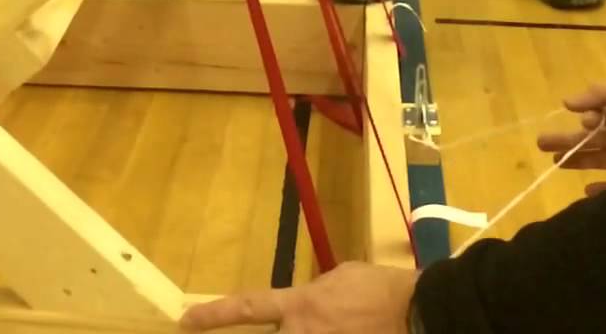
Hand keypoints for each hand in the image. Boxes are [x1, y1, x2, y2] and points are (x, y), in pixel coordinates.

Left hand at [180, 262, 418, 332]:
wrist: (418, 311)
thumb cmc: (381, 287)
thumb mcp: (341, 277)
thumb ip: (315, 292)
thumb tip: (309, 304)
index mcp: (301, 305)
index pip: (248, 308)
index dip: (214, 315)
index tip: (187, 321)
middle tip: (219, 332)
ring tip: (316, 326)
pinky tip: (338, 331)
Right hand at [537, 77, 605, 195]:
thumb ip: (603, 92)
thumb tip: (566, 103)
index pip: (599, 117)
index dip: (587, 120)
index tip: (585, 123)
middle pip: (593, 138)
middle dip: (567, 140)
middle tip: (540, 144)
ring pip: (601, 159)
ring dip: (578, 160)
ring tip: (554, 163)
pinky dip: (602, 190)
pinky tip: (585, 191)